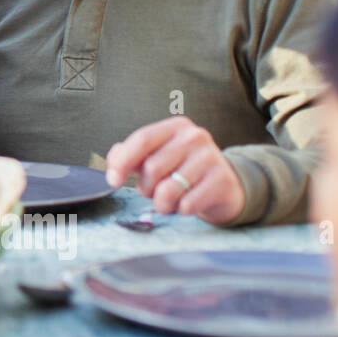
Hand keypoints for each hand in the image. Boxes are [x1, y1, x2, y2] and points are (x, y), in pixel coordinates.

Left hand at [105, 116, 245, 224]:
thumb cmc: (183, 169)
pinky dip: (180, 210)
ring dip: (162, 203)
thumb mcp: (158, 155)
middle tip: (155, 190)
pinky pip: (186, 205)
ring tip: (170, 200)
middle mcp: (194, 137)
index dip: (122, 161)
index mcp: (175, 127)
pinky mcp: (222, 181)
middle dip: (146, 188)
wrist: (224, 186)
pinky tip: (188, 203)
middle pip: (151, 168)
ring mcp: (210, 158)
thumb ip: (130, 155)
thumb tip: (113, 167)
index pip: (142, 139)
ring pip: (167, 190)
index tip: (113, 180)